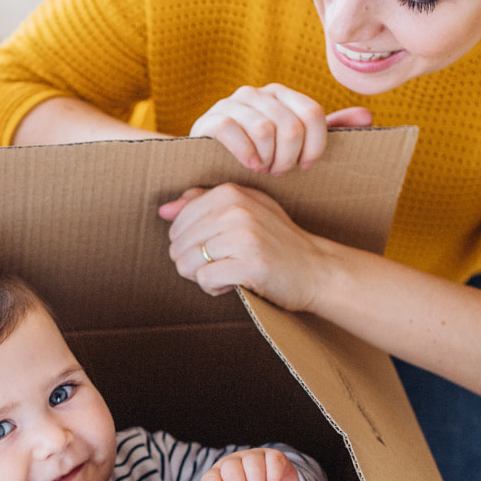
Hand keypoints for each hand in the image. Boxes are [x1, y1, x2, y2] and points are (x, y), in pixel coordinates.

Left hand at [158, 183, 340, 309]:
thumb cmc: (276, 240)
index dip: (189, 243)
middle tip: (222, 263)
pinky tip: (233, 283)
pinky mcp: (249, 264)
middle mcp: (235, 210)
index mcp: (230, 193)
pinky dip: (214, 288)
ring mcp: (243, 236)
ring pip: (187, 263)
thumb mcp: (244, 209)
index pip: (178, 223)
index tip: (216, 247)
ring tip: (228, 272)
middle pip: (179, 245)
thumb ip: (202, 203)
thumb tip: (163, 210)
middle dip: (193, 262)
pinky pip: (205, 280)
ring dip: (203, 276)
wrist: (317, 268)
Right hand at [188, 84, 371, 176]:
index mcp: (282, 94)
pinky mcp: (209, 119)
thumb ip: (328, 130)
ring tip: (263, 169)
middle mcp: (257, 93)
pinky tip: (250, 165)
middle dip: (289, 157)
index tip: (306, 166)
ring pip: (264, 130)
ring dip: (267, 158)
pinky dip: (245, 153)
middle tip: (281, 172)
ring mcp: (231, 104)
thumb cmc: (261, 154)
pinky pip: (232, 131)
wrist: (212, 163)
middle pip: (290, 125)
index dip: (315, 145)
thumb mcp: (296, 144)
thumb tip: (367, 115)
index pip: (312, 114)